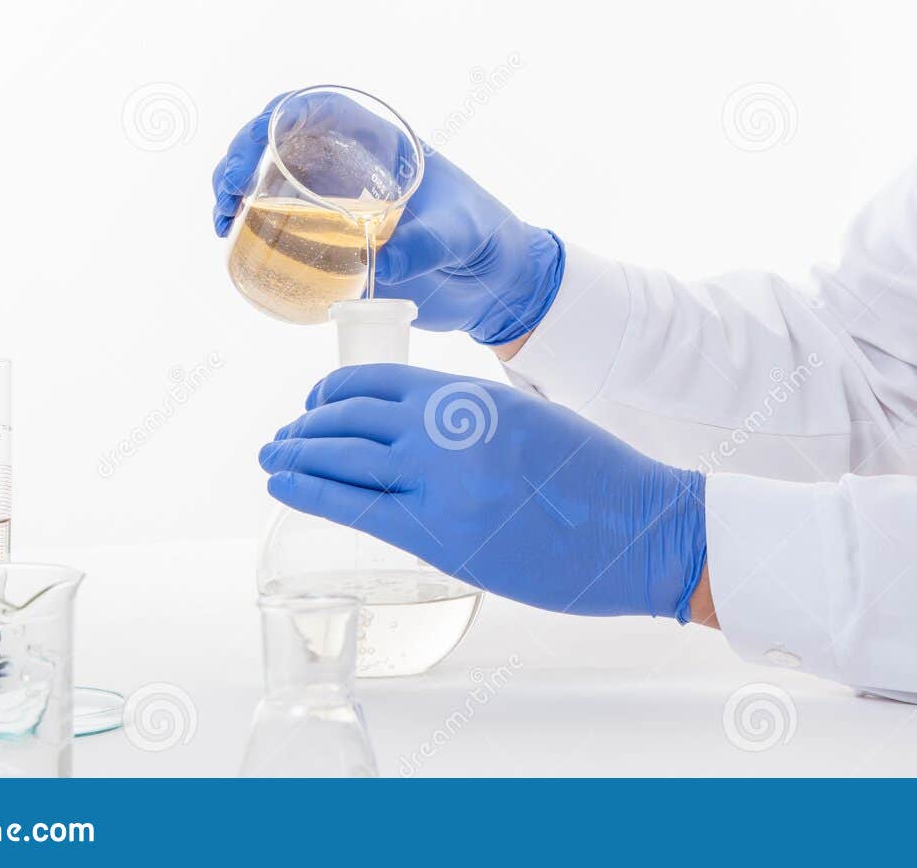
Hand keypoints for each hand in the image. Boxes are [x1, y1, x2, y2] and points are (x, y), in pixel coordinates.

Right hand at [212, 96, 563, 344]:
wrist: (496, 284)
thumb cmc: (488, 239)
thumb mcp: (462, 233)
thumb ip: (430, 242)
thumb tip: (384, 261)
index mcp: (383, 144)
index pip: (319, 108)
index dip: (277, 114)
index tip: (254, 145)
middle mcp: (352, 166)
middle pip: (279, 141)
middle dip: (239, 156)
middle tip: (227, 195)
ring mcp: (338, 203)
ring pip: (269, 181)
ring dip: (235, 192)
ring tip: (222, 222)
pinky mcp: (333, 242)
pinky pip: (281, 226)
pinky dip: (252, 230)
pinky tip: (235, 246)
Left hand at [259, 364, 707, 619]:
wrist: (641, 528)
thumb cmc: (599, 479)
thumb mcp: (531, 420)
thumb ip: (473, 421)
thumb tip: (423, 434)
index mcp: (473, 396)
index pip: (380, 380)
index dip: (336, 391)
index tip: (317, 403)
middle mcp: (448, 429)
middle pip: (350, 417)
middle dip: (307, 425)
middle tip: (286, 436)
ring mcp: (440, 482)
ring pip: (343, 457)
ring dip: (298, 455)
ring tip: (275, 458)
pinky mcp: (440, 536)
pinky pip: (355, 507)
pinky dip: (310, 491)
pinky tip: (284, 485)